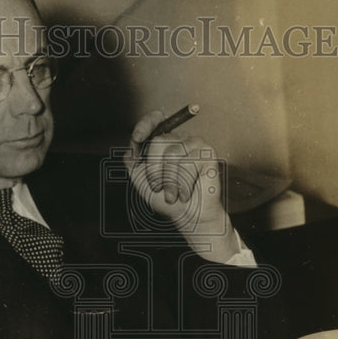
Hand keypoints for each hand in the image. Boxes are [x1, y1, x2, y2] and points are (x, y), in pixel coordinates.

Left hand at [125, 110, 239, 261]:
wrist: (188, 217)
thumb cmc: (167, 199)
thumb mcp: (141, 180)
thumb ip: (133, 161)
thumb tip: (130, 146)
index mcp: (164, 143)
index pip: (155, 121)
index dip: (146, 124)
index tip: (137, 137)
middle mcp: (179, 140)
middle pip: (159, 140)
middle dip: (154, 169)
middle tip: (159, 187)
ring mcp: (194, 145)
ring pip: (172, 154)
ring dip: (169, 181)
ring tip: (173, 194)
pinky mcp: (207, 154)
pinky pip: (188, 163)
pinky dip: (183, 184)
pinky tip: (185, 193)